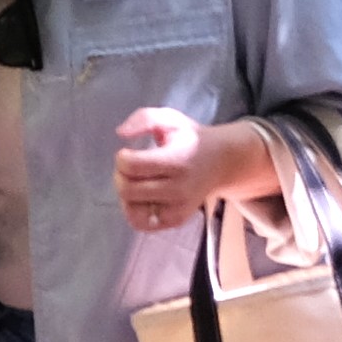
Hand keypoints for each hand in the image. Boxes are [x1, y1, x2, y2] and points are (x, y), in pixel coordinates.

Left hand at [114, 108, 268, 230]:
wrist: (221, 162)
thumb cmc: (190, 139)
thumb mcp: (170, 119)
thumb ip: (143, 118)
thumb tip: (120, 133)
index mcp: (176, 160)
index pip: (131, 166)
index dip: (121, 158)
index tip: (129, 152)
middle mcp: (179, 188)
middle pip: (127, 189)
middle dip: (120, 176)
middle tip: (130, 168)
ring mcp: (178, 208)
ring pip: (131, 209)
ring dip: (125, 194)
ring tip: (136, 182)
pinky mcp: (177, 220)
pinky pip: (142, 223)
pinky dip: (134, 211)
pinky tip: (140, 198)